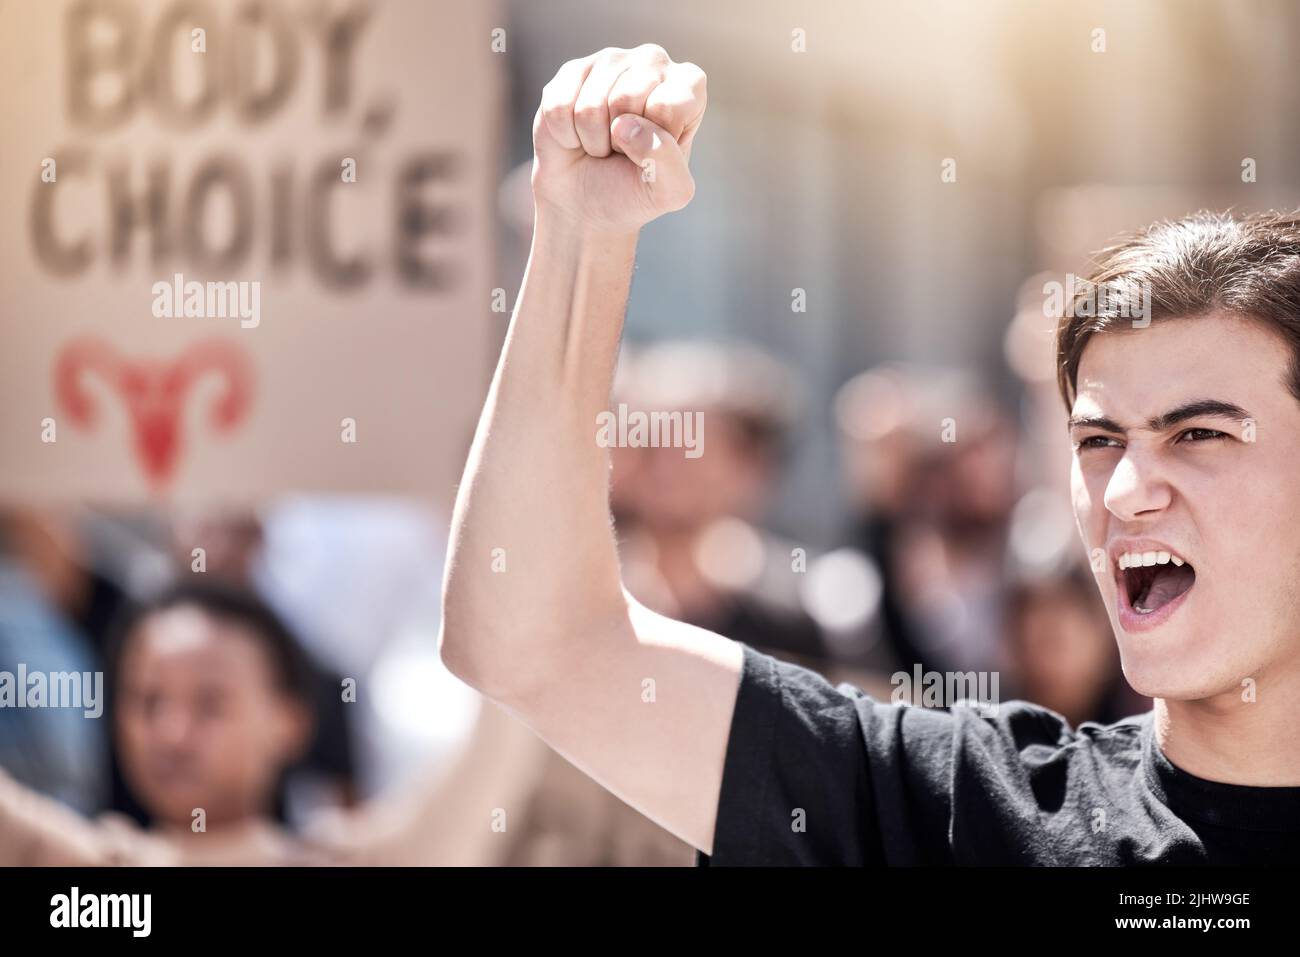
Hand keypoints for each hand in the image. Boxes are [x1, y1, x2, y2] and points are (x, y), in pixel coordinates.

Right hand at [531, 45, 706, 235]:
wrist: (585, 201)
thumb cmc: (633, 191)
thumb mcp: (669, 191)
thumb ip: (668, 162)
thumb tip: (626, 125)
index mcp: (688, 86)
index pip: (669, 105)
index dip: (654, 141)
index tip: (652, 152)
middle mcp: (653, 62)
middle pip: (627, 99)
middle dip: (619, 140)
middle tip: (623, 149)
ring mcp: (611, 61)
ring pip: (590, 105)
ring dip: (592, 140)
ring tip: (603, 143)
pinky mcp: (572, 70)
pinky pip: (559, 106)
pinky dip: (566, 135)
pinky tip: (577, 135)